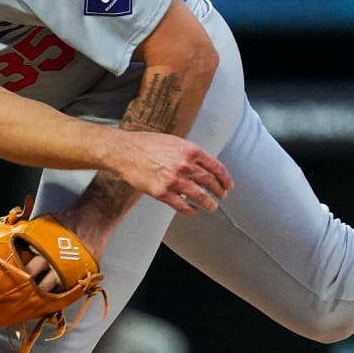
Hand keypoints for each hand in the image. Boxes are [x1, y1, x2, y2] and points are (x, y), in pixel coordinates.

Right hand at [109, 131, 232, 215]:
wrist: (125, 152)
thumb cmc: (146, 144)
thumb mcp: (174, 141)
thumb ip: (189, 153)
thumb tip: (202, 164)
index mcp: (190, 151)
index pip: (216, 167)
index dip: (225, 178)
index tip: (228, 185)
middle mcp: (185, 166)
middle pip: (210, 182)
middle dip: (219, 191)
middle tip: (222, 196)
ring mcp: (174, 180)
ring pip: (200, 196)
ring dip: (209, 203)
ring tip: (212, 207)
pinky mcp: (162, 193)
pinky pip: (181, 206)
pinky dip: (190, 210)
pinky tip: (192, 211)